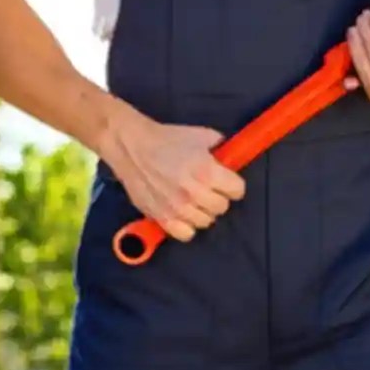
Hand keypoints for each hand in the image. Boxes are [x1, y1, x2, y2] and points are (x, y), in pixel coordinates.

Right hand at [99, 109, 245, 242]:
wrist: (132, 146)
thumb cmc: (166, 138)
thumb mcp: (200, 135)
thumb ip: (219, 147)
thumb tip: (229, 154)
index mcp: (207, 172)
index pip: (237, 191)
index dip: (234, 185)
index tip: (227, 182)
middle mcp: (194, 194)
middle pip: (222, 207)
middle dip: (219, 197)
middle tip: (209, 189)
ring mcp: (178, 208)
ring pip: (205, 221)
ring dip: (203, 211)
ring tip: (195, 201)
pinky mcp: (161, 217)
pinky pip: (185, 234)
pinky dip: (188, 226)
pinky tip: (184, 215)